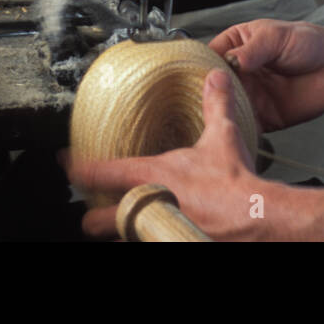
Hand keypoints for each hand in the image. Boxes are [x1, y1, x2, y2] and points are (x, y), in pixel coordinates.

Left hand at [66, 69, 270, 240]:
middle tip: (89, 216)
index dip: (78, 168)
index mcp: (153, 176)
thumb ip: (215, 105)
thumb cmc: (235, 183)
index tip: (67, 165)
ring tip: (122, 229)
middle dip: (93, 219)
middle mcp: (150, 206)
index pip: (103, 171)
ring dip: (122, 233)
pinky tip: (156, 236)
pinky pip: (150, 245)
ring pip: (125, 238)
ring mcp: (158, 232)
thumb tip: (215, 78)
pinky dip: (150, 240)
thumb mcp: (223, 136)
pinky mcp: (171, 245)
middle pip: (101, 220)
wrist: (256, 217)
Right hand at [207, 18, 323, 131]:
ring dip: (220, 114)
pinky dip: (238, 130)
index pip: (209, 57)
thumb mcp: (275, 37)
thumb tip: (232, 61)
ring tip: (214, 119)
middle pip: (213, 86)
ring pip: (226, 107)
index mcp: (237, 46)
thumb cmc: (308, 42)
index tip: (192, 77)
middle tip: (202, 103)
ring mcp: (250, 95)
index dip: (200, 67)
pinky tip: (233, 132)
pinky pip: (246, 126)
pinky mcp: (263, 116)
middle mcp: (239, 73)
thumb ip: (252, 50)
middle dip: (207, 95)